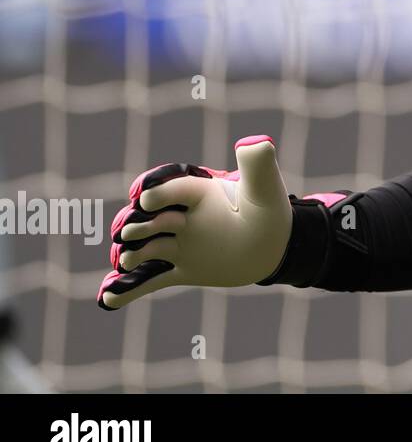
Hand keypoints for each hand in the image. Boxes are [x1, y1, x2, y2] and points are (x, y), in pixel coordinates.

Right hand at [97, 135, 292, 309]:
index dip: (160, 192)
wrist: (273, 245)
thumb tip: (256, 142)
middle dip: (137, 224)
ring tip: (126, 262)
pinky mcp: (181, 268)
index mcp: (198, 192)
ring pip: (146, 249)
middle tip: (128, 233)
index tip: (145, 197)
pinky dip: (129, 288)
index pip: (175, 188)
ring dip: (131, 255)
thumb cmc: (267, 209)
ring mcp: (178, 243)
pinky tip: (107, 298)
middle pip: (150, 218)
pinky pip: (152, 279)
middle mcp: (181, 216)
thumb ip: (257, 165)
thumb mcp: (265, 187)